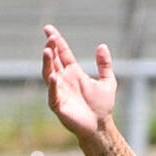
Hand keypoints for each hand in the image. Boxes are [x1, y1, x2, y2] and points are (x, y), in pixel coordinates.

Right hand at [42, 24, 116, 138]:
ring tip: (47, 51)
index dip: (56, 41)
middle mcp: (64, 80)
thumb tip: (102, 46)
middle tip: (50, 38)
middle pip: (53, 61)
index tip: (48, 29)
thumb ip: (105, 65)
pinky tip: (54, 76)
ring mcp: (59, 92)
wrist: (100, 127)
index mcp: (74, 73)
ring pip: (49, 74)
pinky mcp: (58, 105)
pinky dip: (53, 86)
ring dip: (47, 63)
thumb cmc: (102, 106)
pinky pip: (53, 94)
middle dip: (50, 49)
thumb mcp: (108, 82)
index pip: (62, 53)